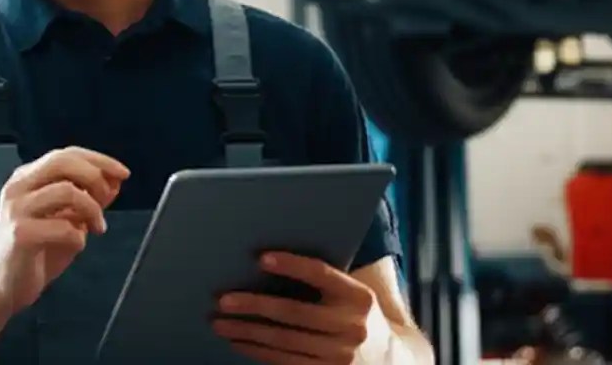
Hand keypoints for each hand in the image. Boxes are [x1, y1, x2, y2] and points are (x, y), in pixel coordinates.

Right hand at [0, 147, 128, 312]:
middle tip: (108, 198)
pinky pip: (64, 228)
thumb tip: (115, 180)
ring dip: (93, 209)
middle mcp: (17, 188)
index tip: (123, 173)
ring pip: (67, 191)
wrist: (2, 286)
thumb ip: (88, 198)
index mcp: (26, 178)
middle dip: (95, 176)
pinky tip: (76, 246)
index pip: (66, 154)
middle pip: (62, 162)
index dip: (98, 160)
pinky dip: (80, 237)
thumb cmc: (35, 251)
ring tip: (97, 227)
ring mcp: (16, 210)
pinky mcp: (21, 235)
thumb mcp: (66, 218)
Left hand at [214, 253, 392, 364]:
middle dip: (254, 306)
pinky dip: (257, 351)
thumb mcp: (352, 295)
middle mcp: (353, 327)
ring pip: (284, 341)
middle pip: (295, 312)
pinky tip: (238, 341)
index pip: (321, 274)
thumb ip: (322, 282)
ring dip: (247, 332)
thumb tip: (264, 261)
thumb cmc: (355, 315)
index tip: (260, 258)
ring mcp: (341, 356)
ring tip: (220, 322)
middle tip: (223, 300)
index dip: (291, 266)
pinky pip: (285, 362)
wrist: (391, 360)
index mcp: (359, 297)